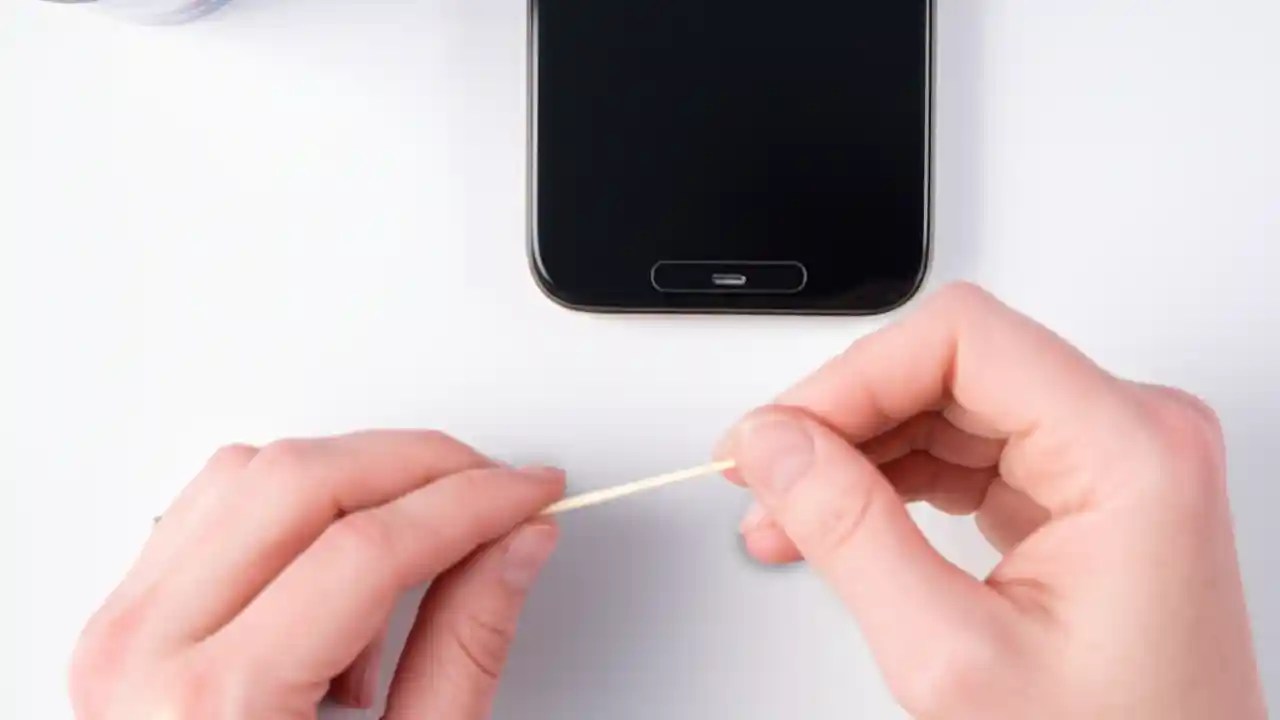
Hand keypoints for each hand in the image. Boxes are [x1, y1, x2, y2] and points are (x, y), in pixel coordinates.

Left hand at [71, 431, 564, 718]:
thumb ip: (464, 652)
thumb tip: (514, 545)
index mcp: (219, 707)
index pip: (367, 548)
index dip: (470, 503)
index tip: (529, 494)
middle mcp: (149, 651)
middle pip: (305, 481)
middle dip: (423, 466)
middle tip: (494, 489)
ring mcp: (124, 626)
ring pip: (253, 471)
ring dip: (358, 482)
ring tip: (415, 555)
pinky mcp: (125, 615)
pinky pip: (215, 502)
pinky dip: (296, 506)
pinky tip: (343, 563)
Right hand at [719, 283, 1265, 718]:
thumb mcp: (954, 654)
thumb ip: (852, 534)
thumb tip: (774, 447)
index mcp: (1131, 453)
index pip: (963, 340)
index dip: (852, 377)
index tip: (778, 432)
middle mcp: (1131, 436)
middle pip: (948, 367)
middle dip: (842, 422)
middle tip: (763, 476)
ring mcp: (1107, 461)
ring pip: (944, 406)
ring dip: (855, 454)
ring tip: (785, 515)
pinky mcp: (1078, 492)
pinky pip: (962, 451)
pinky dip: (890, 481)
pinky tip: (838, 521)